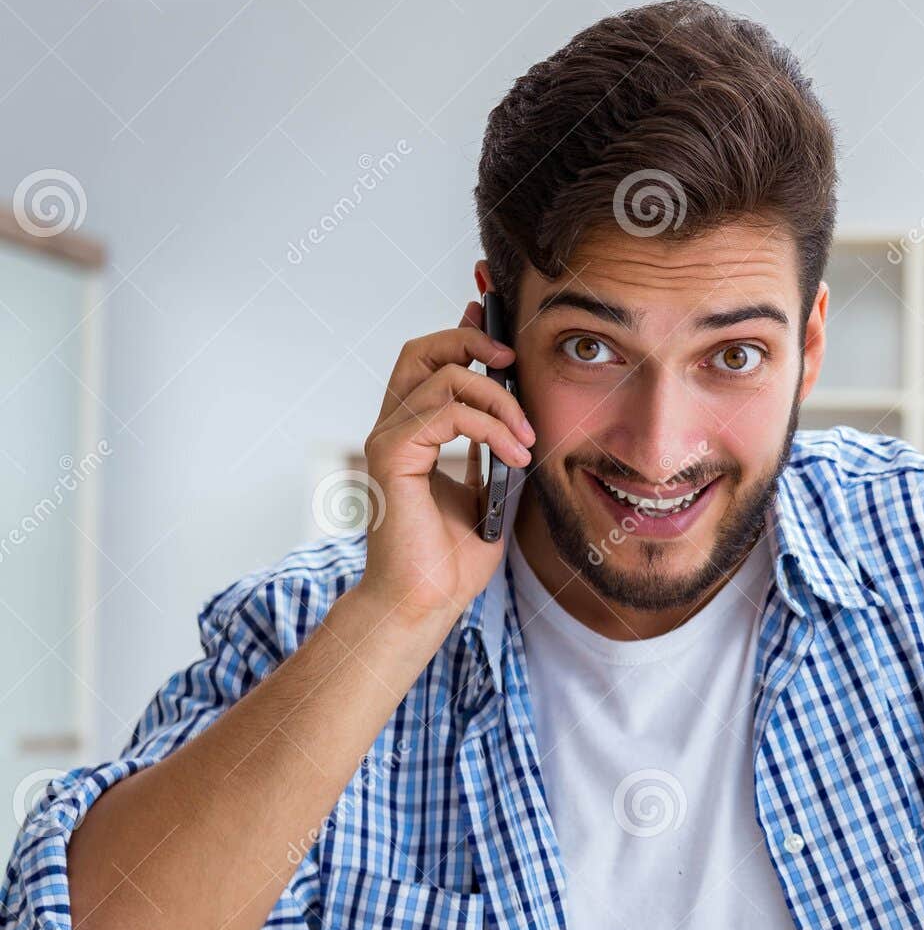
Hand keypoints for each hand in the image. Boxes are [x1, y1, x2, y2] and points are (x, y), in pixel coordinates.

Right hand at [356, 300, 534, 626]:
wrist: (426, 600)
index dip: (464, 337)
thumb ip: (496, 453)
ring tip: (527, 439)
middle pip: (422, 351)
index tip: (501, 329)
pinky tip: (515, 454)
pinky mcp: (392, 456)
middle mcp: (395, 429)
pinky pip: (447, 414)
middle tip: (513, 361)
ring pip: (446, 379)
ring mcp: (389, 440)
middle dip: (472, 343)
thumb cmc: (452, 558)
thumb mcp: (490, 493)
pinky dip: (491, 428)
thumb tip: (525, 421)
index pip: (430, 363)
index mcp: (414, 432)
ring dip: (500, 402)